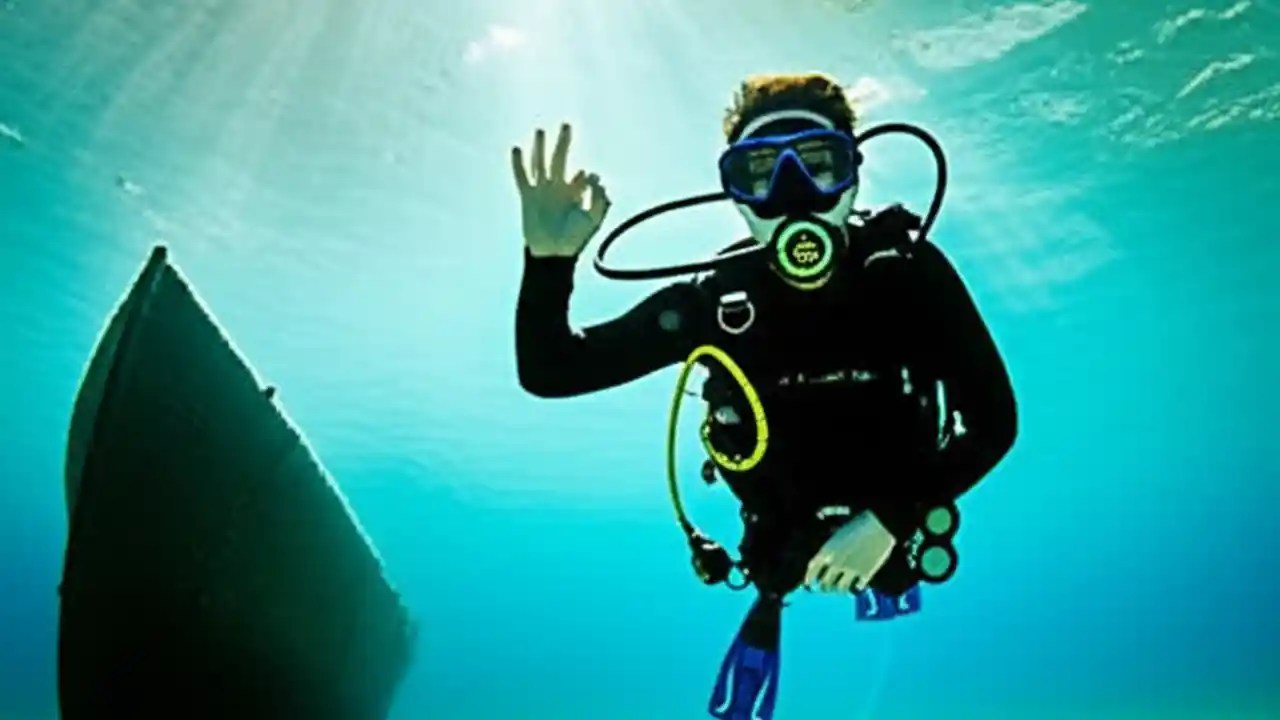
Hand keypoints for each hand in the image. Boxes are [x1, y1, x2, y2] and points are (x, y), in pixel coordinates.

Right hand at [511, 123, 610, 257]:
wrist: (552, 254)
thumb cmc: (573, 240)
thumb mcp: (594, 220)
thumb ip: (600, 200)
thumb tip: (597, 179)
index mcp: (576, 194)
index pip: (583, 176)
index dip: (589, 177)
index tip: (591, 179)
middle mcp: (558, 189)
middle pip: (561, 159)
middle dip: (564, 142)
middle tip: (567, 125)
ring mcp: (542, 191)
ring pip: (540, 163)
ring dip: (540, 148)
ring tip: (540, 132)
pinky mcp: (528, 197)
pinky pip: (522, 177)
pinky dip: (519, 164)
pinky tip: (517, 149)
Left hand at [803, 510, 895, 593]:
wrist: (879, 524)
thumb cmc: (857, 524)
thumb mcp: (837, 534)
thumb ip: (830, 549)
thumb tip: (825, 561)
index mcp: (826, 551)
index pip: (812, 570)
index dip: (809, 578)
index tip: (809, 584)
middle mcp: (835, 563)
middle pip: (825, 584)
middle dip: (824, 588)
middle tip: (825, 589)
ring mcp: (850, 570)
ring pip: (840, 589)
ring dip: (839, 590)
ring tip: (840, 590)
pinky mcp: (865, 574)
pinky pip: (857, 587)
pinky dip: (856, 588)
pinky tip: (857, 586)